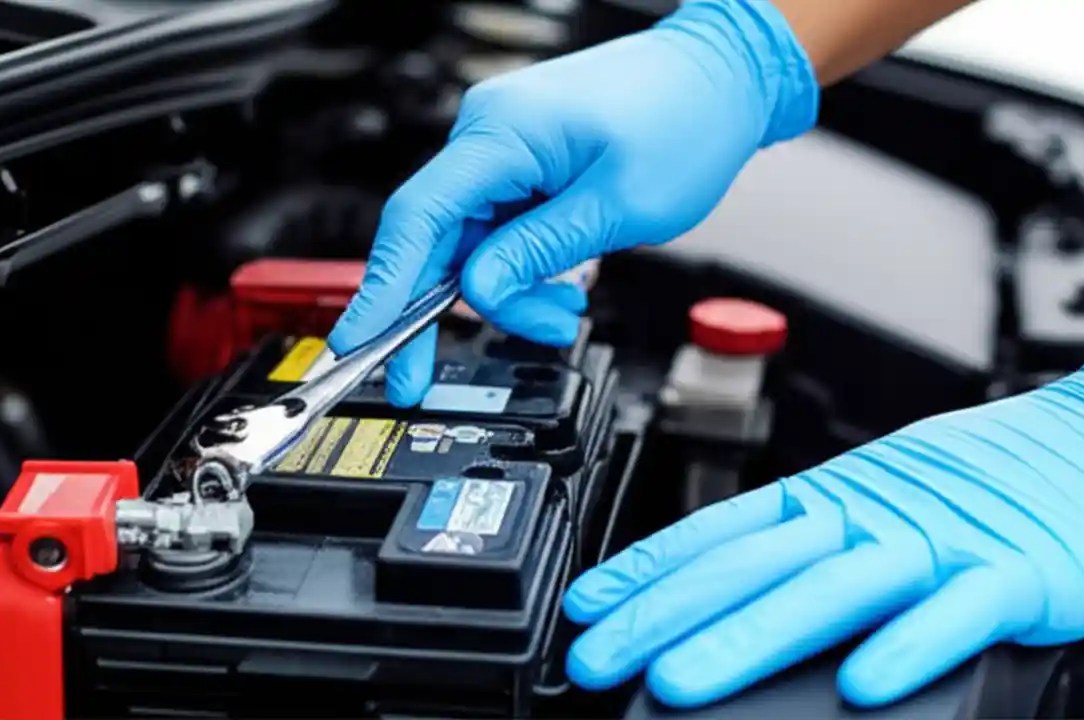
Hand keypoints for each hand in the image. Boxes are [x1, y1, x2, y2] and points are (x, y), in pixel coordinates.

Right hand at [327, 0, 817, 405]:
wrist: (723, 76)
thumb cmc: (686, 119)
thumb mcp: (617, 207)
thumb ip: (538, 253)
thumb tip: (476, 291)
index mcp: (501, 135)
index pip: (417, 219)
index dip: (382, 289)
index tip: (359, 343)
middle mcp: (486, 136)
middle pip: (433, 241)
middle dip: (444, 312)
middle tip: (418, 379)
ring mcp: (500, 149)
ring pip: (469, 246)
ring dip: (505, 292)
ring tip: (562, 311)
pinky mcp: (520, 165)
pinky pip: (495, 230)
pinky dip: (518, 269)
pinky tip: (558, 285)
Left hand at [564, 326, 1083, 707]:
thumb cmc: (995, 476)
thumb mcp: (885, 494)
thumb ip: (815, 539)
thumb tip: (730, 584)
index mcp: (836, 493)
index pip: (721, 532)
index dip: (647, 567)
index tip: (586, 604)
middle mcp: (873, 513)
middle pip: (751, 567)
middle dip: (662, 615)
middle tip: (594, 656)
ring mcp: (943, 541)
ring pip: (831, 592)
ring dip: (748, 637)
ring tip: (681, 679)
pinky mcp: (1020, 573)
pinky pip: (960, 613)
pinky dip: (911, 643)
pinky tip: (862, 682)